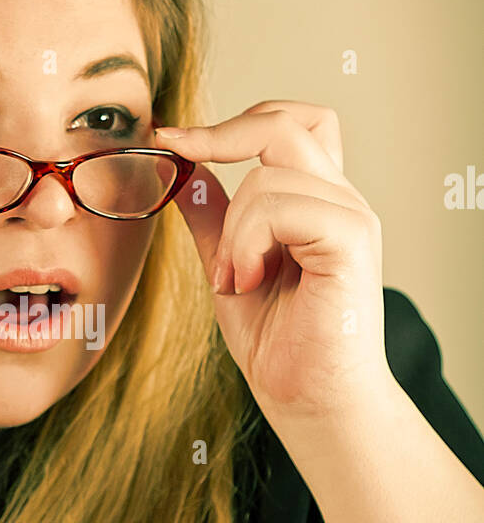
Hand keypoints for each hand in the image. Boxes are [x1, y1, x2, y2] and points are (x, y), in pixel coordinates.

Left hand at [157, 101, 396, 425]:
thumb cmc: (280, 344)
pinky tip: (250, 281)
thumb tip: (185, 170)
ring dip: (233, 229)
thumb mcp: (228, 266)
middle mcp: (341, 199)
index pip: (291, 122)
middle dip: (222, 139)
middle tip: (182, 166)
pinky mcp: (351, 241)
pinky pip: (282, 206)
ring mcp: (351, 217)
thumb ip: (214, 217)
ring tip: (234, 279)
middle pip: (285, 123)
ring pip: (268, 174)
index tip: (171, 137)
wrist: (310, 401)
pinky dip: (249, 242)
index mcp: (318, 200)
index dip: (232, 121)